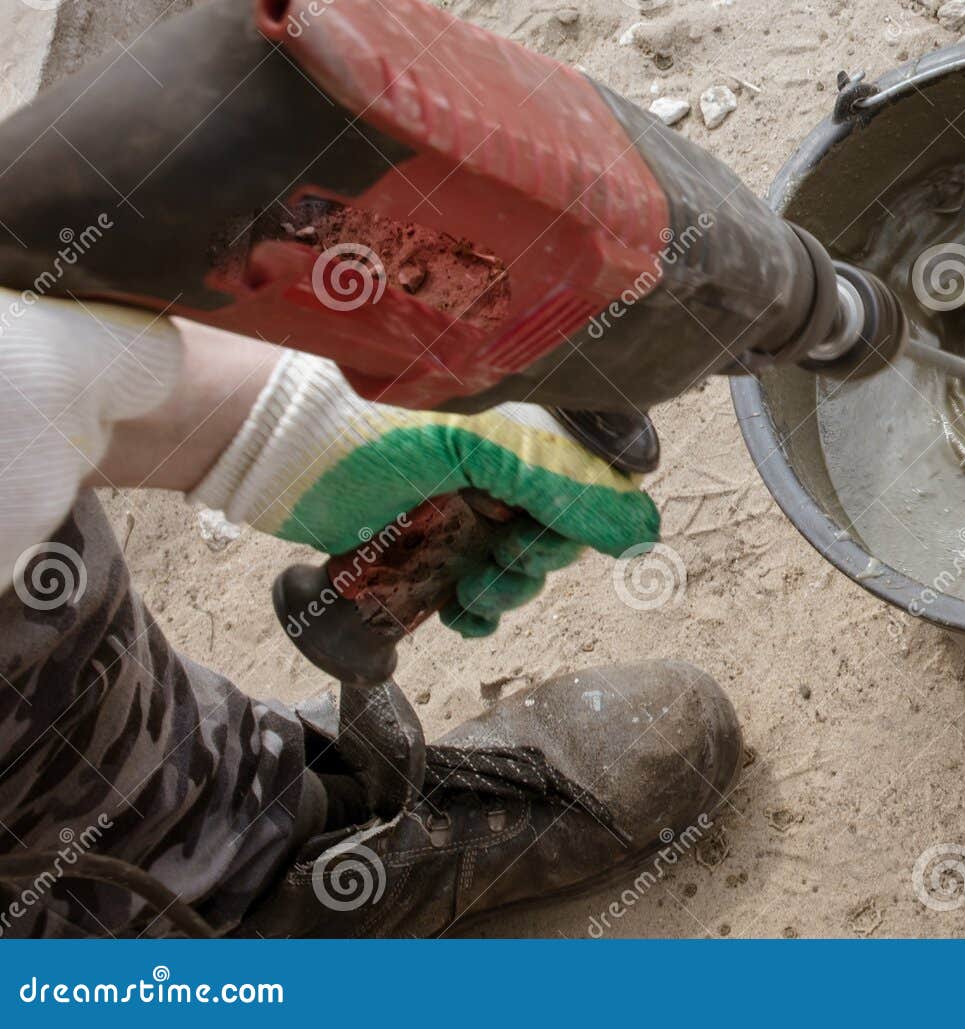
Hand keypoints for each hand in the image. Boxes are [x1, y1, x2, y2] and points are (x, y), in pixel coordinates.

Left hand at [191, 353, 658, 636]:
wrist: (258, 447)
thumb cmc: (361, 427)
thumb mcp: (474, 444)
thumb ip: (559, 479)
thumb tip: (641, 530)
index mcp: (522, 415)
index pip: (597, 472)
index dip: (590, 515)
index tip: (552, 536)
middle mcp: (501, 452)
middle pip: (562, 524)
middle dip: (538, 560)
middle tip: (501, 565)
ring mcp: (462, 495)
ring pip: (519, 560)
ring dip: (507, 590)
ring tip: (471, 597)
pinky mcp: (424, 535)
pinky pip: (474, 580)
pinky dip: (476, 607)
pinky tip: (457, 615)